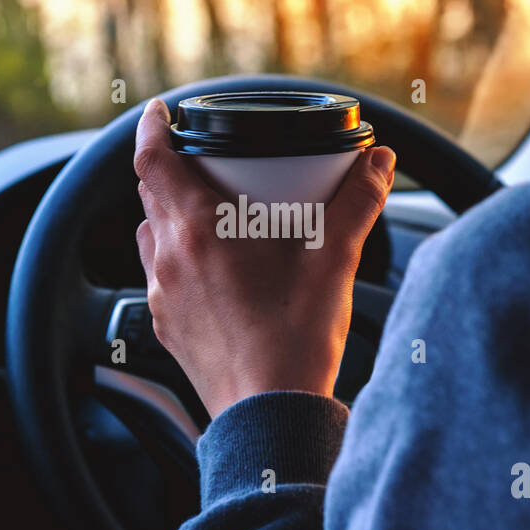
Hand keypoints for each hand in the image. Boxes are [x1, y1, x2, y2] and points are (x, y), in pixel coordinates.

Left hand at [133, 97, 396, 417]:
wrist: (270, 417)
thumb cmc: (295, 343)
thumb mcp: (333, 262)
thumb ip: (357, 203)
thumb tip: (379, 163)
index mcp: (198, 232)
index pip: (151, 161)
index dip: (151, 128)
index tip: (161, 112)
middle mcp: (170, 260)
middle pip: (151, 195)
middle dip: (173, 170)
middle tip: (207, 161)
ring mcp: (165, 296)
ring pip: (152, 236)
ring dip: (172, 215)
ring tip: (212, 214)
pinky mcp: (168, 327)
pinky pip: (162, 276)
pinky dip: (180, 257)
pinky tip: (216, 269)